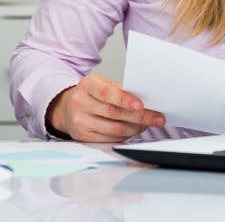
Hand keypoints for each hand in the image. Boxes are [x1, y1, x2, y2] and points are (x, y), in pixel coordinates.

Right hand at [45, 74, 165, 142]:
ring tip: (148, 124)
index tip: (141, 105)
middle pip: (114, 113)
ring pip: (114, 129)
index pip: (107, 93)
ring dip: (135, 128)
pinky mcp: (83, 137)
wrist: (67, 107)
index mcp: (88, 85)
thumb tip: (146, 100)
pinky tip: (134, 130)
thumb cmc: (91, 94)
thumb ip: (120, 90)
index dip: (125, 100)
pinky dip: (126, 136)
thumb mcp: (102, 84)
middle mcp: (80, 103)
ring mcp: (80, 122)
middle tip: (157, 117)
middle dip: (140, 117)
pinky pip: (110, 139)